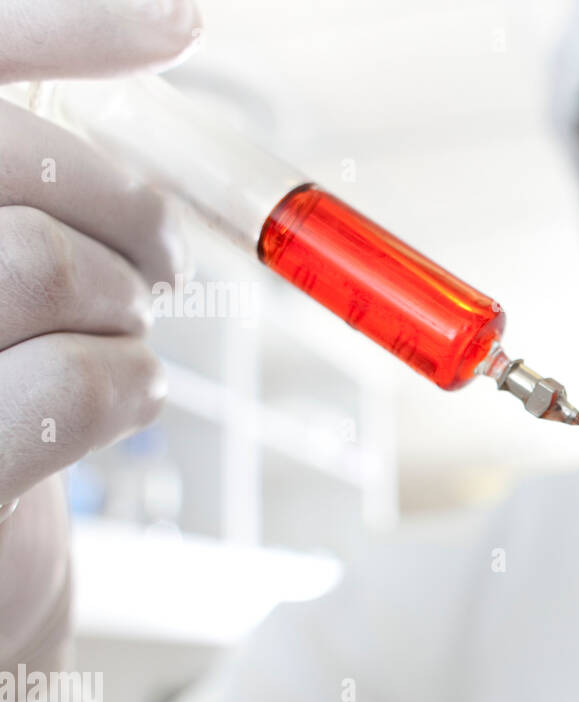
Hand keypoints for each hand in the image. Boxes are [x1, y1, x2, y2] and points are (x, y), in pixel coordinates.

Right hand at [0, 0, 199, 670]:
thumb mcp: (6, 285)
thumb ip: (36, 186)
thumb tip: (168, 30)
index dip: (62, 28)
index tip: (179, 24)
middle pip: (3, 158)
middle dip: (121, 206)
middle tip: (162, 264)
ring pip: (35, 260)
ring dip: (122, 304)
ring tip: (119, 341)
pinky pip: (75, 376)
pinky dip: (132, 386)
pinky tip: (121, 406)